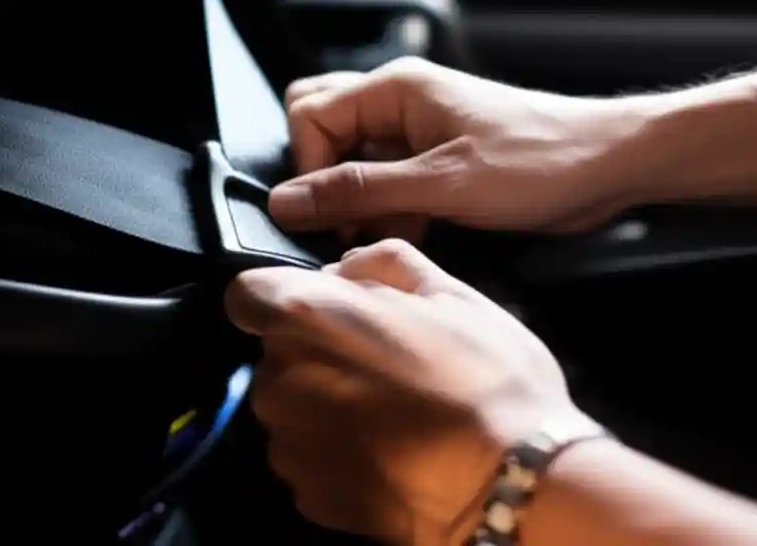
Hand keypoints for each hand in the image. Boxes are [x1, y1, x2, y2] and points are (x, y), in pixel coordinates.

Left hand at [225, 239, 589, 543]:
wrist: (509, 487)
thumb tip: (344, 268)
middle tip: (382, 363)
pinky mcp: (304, 493)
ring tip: (390, 413)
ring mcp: (287, 442)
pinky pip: (308, 457)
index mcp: (305, 316)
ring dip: (323, 402)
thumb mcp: (452, 294)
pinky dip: (335, 452)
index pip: (246, 294)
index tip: (324, 312)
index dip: (282, 298)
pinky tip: (387, 453)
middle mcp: (279, 378)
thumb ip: (385, 263)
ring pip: (290, 406)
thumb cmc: (486, 377)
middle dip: (316, 350)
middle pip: (275, 353)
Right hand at [271, 58, 647, 236]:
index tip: (325, 214)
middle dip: (323, 179)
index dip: (309, 169)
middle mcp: (398, 104)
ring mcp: (415, 132)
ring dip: (358, 203)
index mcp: (395, 89)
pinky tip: (414, 233)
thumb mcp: (442, 184)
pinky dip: (386, 213)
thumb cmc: (543, 161)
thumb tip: (289, 200)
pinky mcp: (434, 162)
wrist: (610, 168)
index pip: (308, 117)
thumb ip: (358, 192)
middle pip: (321, 130)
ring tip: (388, 231)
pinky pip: (384, 185)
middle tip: (344, 218)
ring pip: (351, 163)